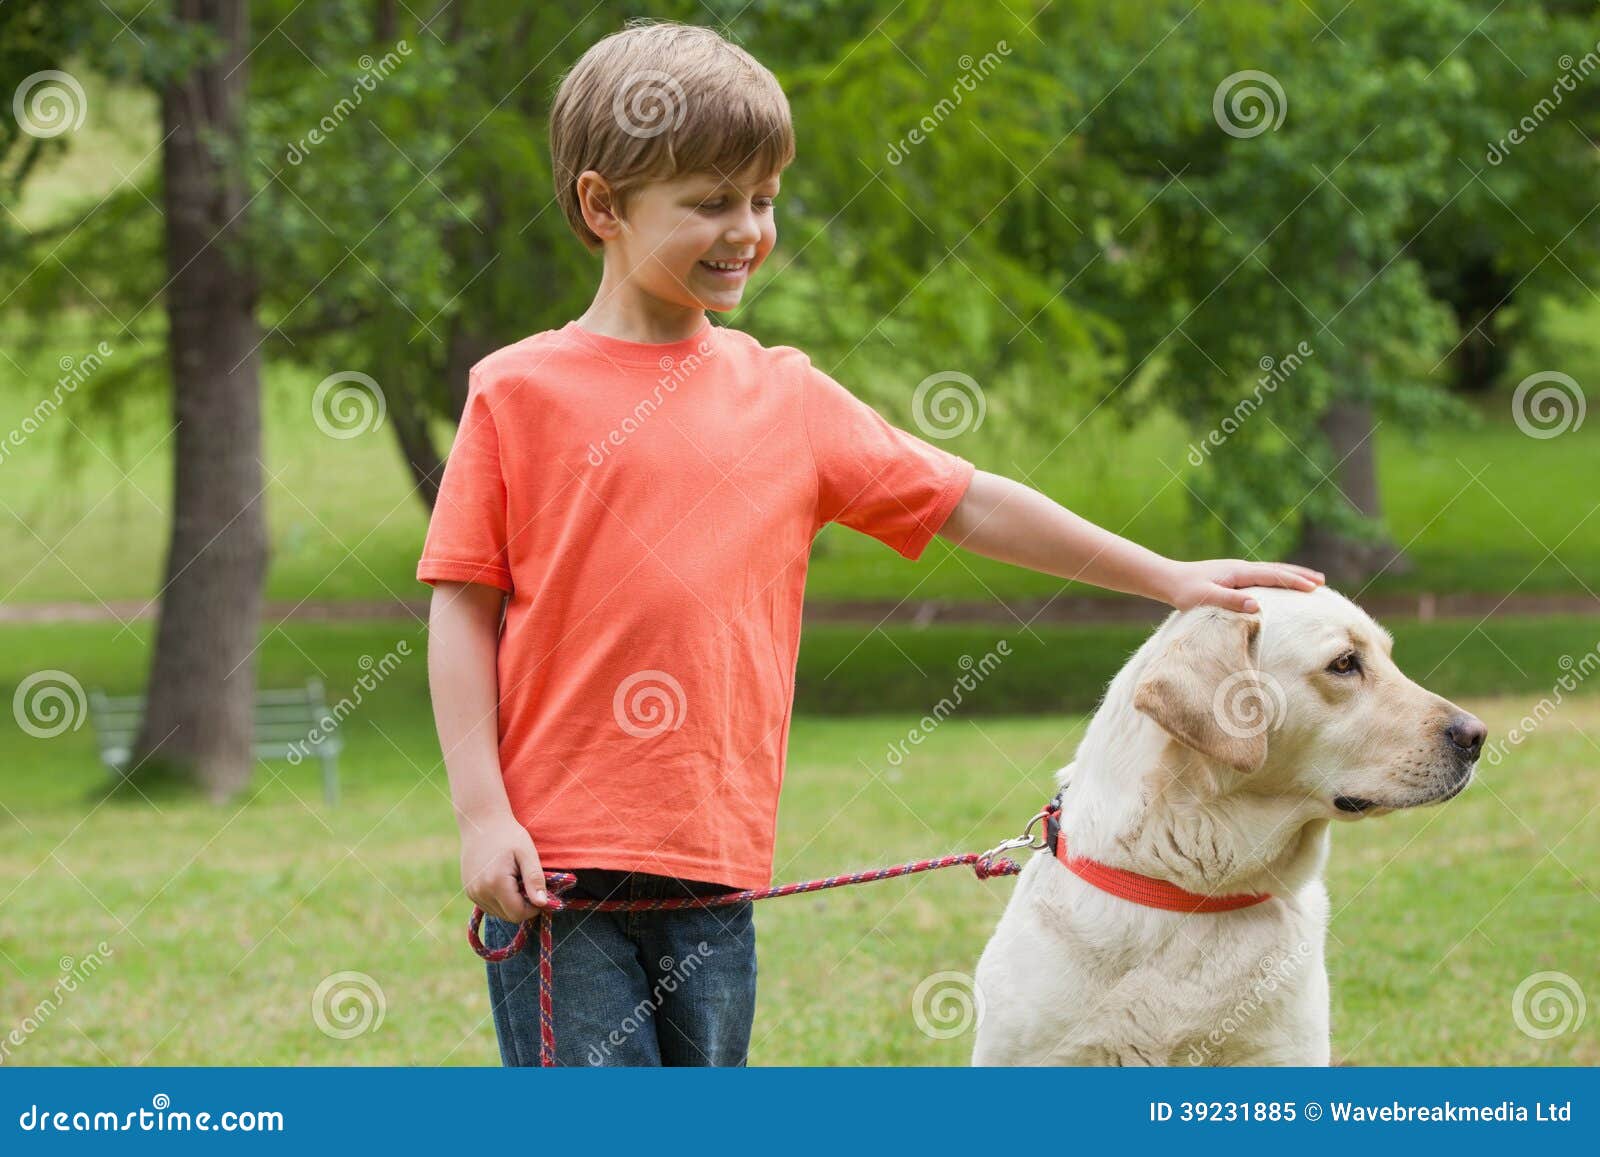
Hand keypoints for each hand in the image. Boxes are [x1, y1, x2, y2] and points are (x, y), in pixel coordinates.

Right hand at [461, 814, 555, 922]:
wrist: (481, 822)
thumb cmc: (508, 835)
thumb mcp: (527, 853)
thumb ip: (534, 879)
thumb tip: (542, 903)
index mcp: (496, 883)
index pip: (518, 913)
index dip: (533, 908)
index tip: (540, 892)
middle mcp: (480, 892)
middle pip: (508, 916)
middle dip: (522, 906)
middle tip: (527, 883)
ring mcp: (472, 892)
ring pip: (498, 913)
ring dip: (511, 903)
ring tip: (515, 879)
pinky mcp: (468, 891)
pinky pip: (489, 906)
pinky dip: (500, 900)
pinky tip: (504, 880)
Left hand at [1158, 558, 1324, 613]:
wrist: (1167, 579)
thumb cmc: (1184, 591)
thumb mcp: (1205, 598)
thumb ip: (1230, 601)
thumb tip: (1257, 605)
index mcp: (1238, 572)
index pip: (1273, 576)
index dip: (1294, 581)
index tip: (1314, 587)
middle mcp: (1240, 568)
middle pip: (1276, 569)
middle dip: (1299, 575)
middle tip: (1322, 581)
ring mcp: (1237, 571)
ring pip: (1270, 571)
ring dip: (1290, 575)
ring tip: (1310, 581)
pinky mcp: (1232, 576)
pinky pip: (1262, 576)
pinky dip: (1277, 578)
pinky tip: (1280, 585)